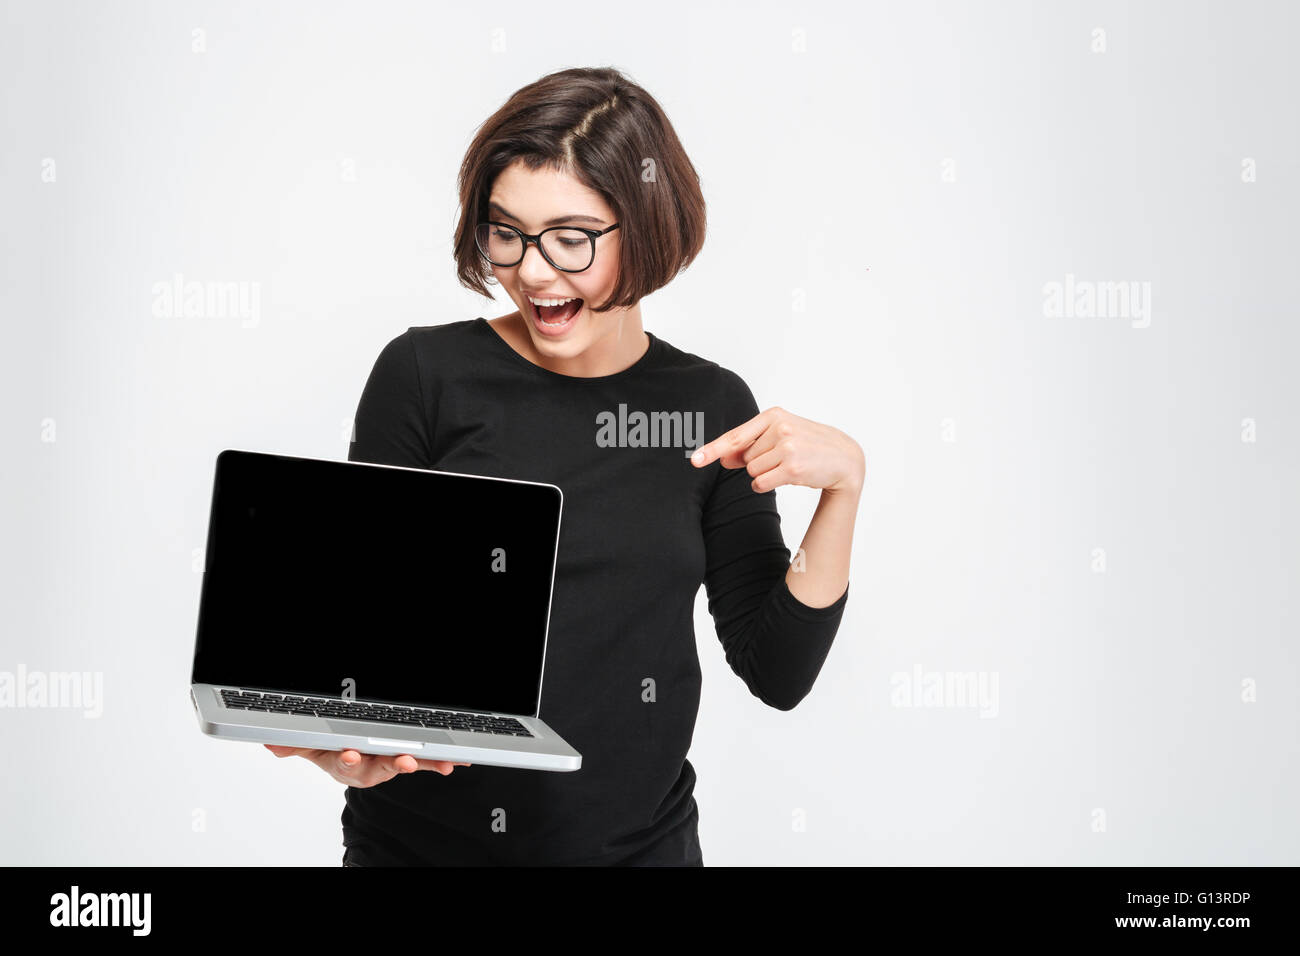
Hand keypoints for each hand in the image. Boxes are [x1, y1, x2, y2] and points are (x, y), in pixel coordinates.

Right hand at [265, 744, 469, 787]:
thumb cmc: (333, 751)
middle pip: (379, 766)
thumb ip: (295, 744)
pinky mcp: (408, 758)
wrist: (352, 762)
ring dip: (420, 763)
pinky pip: (424, 761)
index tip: (350, 755)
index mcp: (346, 763)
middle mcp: (369, 766)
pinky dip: (437, 762)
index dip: (348, 760)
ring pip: (404, 763)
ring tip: (436, 763)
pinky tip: (452, 763)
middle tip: (402, 761)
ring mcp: (389, 763)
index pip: (344, 762)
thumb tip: (273, 743)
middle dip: (390, 763)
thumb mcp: (311, 747)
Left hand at [690, 406, 864, 495]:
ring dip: (765, 474)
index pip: (736, 435)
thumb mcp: (780, 437)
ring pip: (751, 471)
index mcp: (774, 415)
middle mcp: (780, 428)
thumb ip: (750, 445)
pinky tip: (788, 476)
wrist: (844, 458)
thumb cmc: (809, 446)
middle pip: (744, 458)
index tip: (695, 460)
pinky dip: (767, 484)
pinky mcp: (792, 468)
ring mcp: (787, 448)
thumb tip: (722, 458)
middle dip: (758, 462)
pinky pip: (760, 483)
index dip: (712, 449)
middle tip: (783, 458)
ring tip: (789, 465)